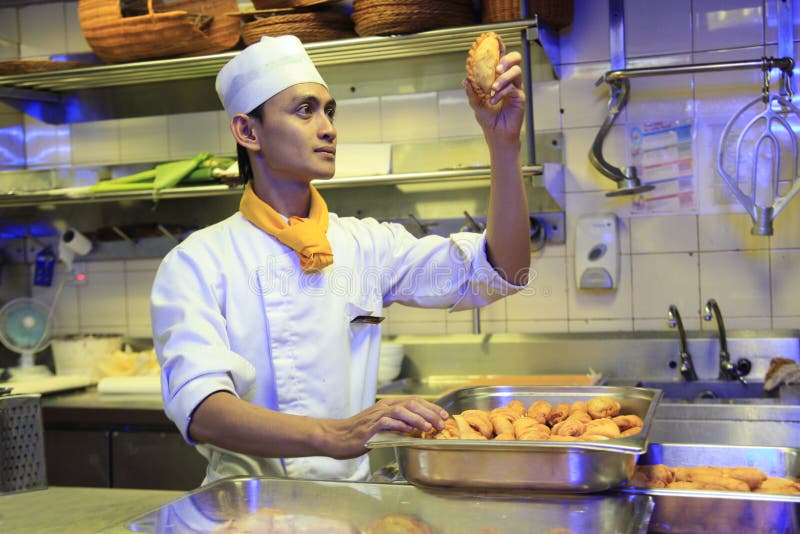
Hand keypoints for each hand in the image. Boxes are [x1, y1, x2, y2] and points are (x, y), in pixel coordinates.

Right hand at [319, 397, 448, 458]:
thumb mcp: (383, 427)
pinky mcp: (370, 426)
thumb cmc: (359, 434)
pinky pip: (387, 422)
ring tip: (429, 427)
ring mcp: (376, 416)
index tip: (443, 416)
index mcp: (388, 405)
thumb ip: (398, 425)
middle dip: (429, 412)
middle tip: (441, 423)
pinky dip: (399, 425)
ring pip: (401, 410)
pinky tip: (408, 430)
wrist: (337, 437)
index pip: (414, 401)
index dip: (431, 407)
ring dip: (417, 418)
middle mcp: (384, 407)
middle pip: (411, 403)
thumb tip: (417, 429)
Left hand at [464, 51, 525, 142]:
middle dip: (507, 59)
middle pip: (515, 59)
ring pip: (516, 72)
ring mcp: (516, 87)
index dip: (500, 47)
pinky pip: (513, 88)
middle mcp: (509, 79)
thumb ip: (472, 92)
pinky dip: (502, 92)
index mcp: (498, 77)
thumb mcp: (476, 104)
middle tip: (497, 68)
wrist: (496, 134)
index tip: (495, 39)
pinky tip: (494, 100)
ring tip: (493, 89)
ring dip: (503, 78)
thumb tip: (466, 80)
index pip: (501, 58)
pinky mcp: (520, 97)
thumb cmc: (488, 119)